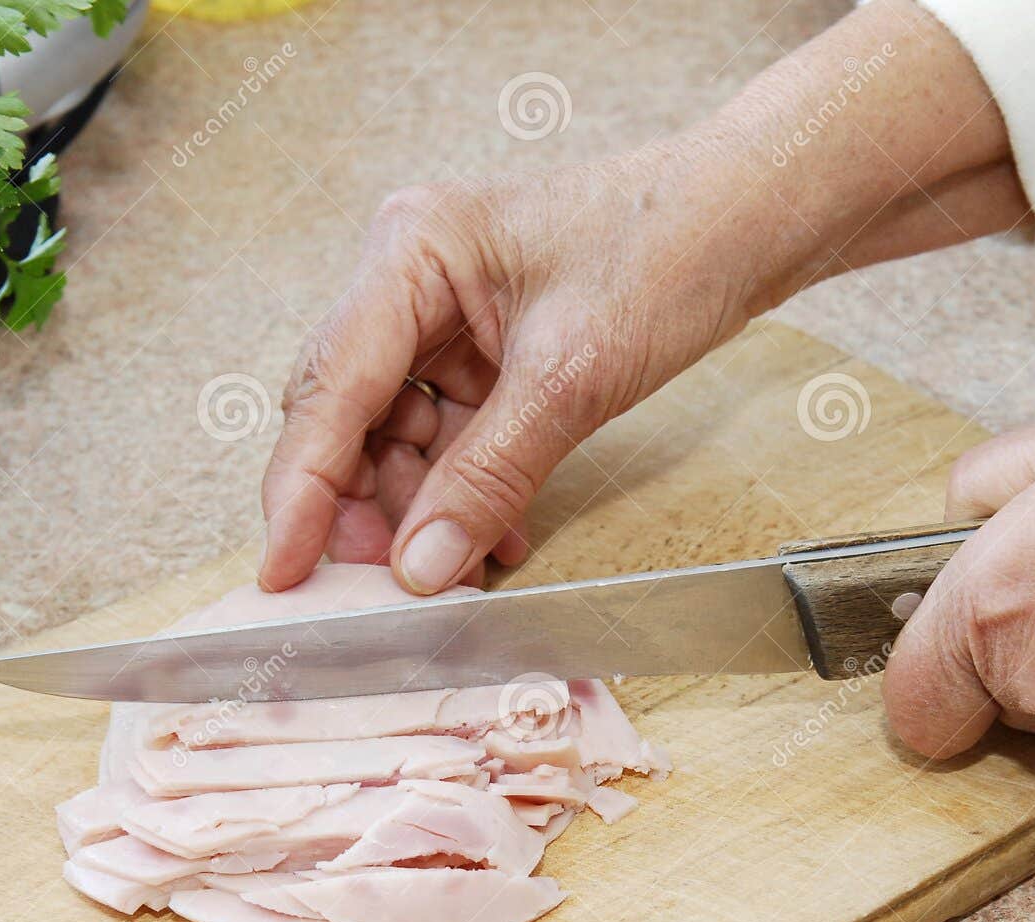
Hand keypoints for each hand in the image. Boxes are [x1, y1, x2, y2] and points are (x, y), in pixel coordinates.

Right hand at [257, 147, 764, 593]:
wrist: (752, 219)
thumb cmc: (669, 251)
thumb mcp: (571, 378)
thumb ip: (488, 476)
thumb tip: (419, 568)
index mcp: (411, 253)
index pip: (329, 388)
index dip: (300, 490)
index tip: (281, 571)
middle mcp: (415, 280)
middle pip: (352, 415)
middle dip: (367, 507)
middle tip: (379, 589)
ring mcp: (454, 317)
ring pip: (403, 437)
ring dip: (426, 510)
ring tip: (459, 574)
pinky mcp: (494, 351)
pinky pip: (458, 436)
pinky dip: (471, 490)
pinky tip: (498, 540)